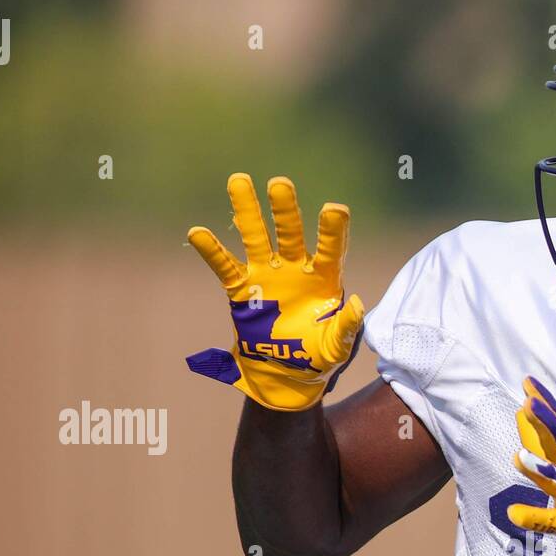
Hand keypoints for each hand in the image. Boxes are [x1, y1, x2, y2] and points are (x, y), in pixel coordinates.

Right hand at [185, 174, 364, 410]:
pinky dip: (212, 251)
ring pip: (256, 238)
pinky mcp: (243, 290)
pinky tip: (198, 232)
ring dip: (247, 212)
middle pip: (290, 233)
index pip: (330, 250)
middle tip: (280, 184)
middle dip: (285, 210)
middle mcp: (295, 269)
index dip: (332, 231)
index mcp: (324, 279)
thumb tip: (357, 303)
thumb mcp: (338, 346)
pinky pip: (226, 266)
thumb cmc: (318, 355)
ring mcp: (267, 276)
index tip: (335, 209)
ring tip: (239, 181)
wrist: (288, 374)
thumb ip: (348, 327)